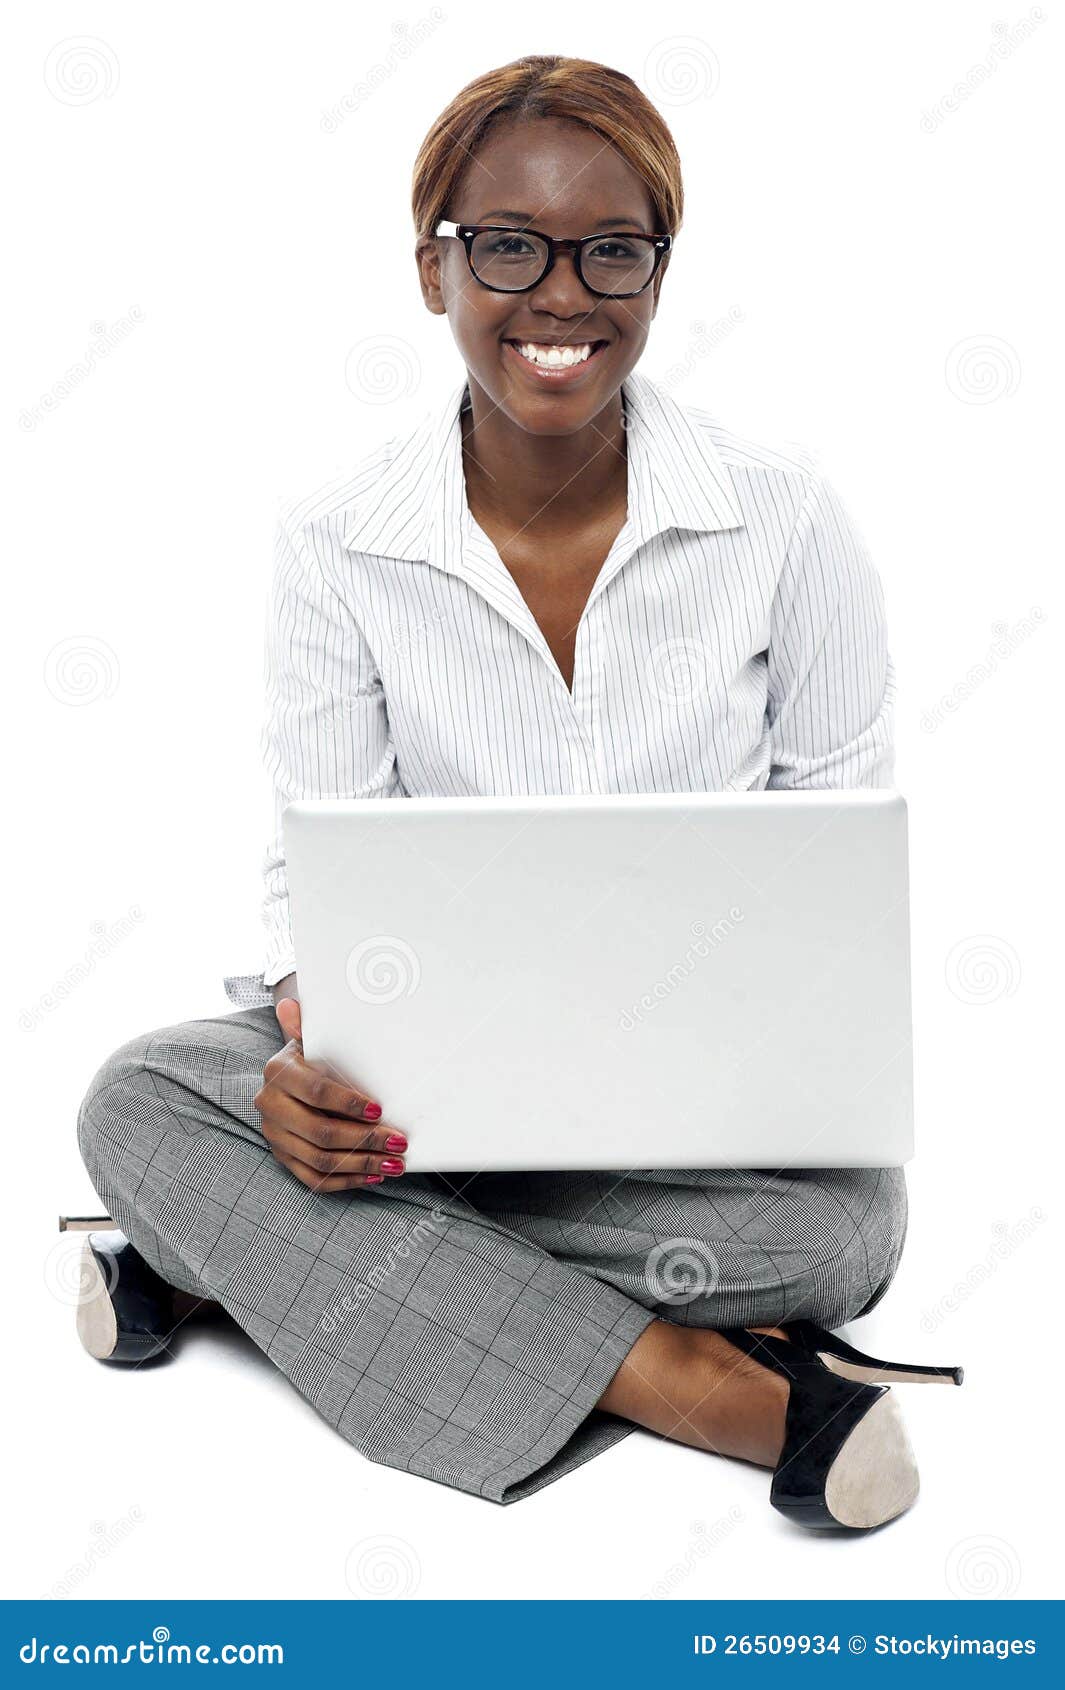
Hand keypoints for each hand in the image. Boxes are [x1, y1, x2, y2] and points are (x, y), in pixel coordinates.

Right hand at [254, 997, 407, 1190]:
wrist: (286, 1082)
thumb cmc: (309, 1058)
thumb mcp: (308, 1039)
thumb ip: (303, 1025)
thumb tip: (290, 1003)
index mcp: (278, 1073)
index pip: (316, 1092)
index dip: (348, 1103)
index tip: (379, 1110)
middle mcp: (271, 1107)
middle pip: (321, 1132)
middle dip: (365, 1139)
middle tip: (397, 1141)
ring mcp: (276, 1137)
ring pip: (321, 1160)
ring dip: (362, 1164)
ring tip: (394, 1162)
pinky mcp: (284, 1159)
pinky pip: (316, 1180)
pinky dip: (348, 1181)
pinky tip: (374, 1175)